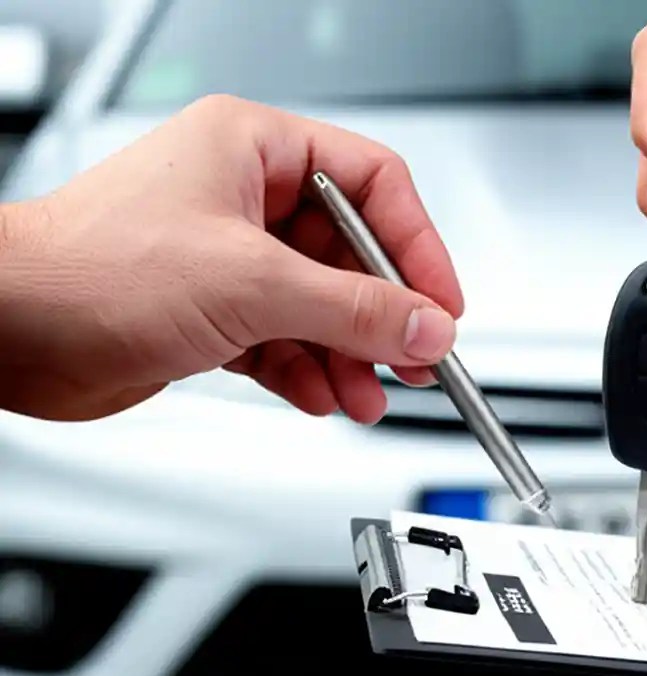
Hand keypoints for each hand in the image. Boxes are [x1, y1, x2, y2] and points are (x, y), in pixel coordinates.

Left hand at [0, 94, 462, 422]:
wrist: (5, 331)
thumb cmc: (90, 270)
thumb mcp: (254, 284)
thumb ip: (356, 309)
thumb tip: (426, 323)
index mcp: (254, 147)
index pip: (374, 183)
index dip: (417, 244)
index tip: (442, 301)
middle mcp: (243, 194)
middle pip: (351, 252)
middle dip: (383, 313)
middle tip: (416, 356)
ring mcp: (227, 253)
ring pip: (319, 302)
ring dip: (348, 353)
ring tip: (368, 391)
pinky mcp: (209, 308)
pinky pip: (283, 336)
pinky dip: (306, 368)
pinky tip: (320, 395)